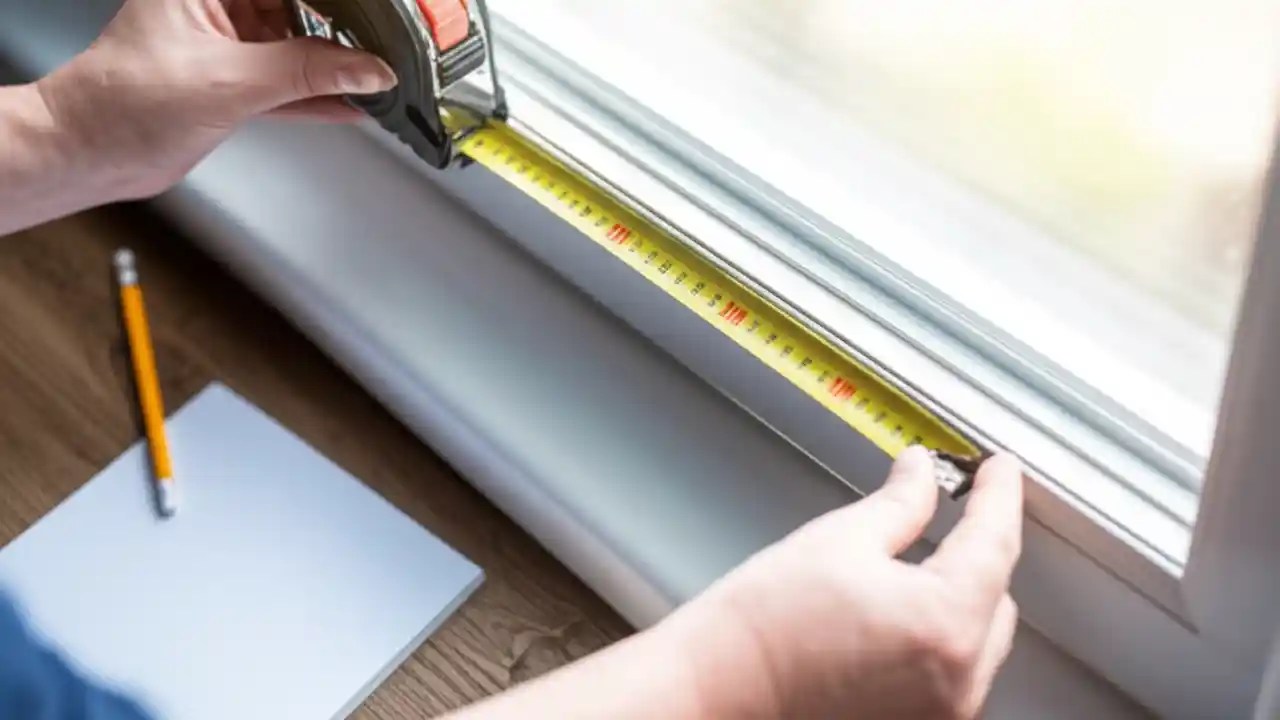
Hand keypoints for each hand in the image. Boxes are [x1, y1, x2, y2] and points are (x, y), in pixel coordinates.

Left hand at [35, 0, 395, 202]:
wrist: (91, 153)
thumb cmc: (120, 101)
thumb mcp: (228, 79)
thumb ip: (306, 71)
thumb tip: (366, 68)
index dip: (337, 1)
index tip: (384, 10)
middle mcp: (219, 3)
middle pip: (301, 6)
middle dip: (347, 26)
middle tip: (391, 42)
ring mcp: (229, 43)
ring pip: (300, 46)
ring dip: (339, 65)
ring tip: (382, 73)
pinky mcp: (236, 82)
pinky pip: (293, 83)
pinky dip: (322, 95)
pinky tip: (356, 100)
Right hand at [671, 447, 1023, 718]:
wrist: (720, 688)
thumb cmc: (763, 629)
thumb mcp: (839, 540)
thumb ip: (900, 502)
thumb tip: (923, 474)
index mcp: (945, 621)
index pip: (995, 540)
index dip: (999, 493)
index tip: (998, 468)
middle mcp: (958, 677)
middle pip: (997, 596)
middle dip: (973, 551)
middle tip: (941, 513)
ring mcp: (943, 710)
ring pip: (979, 638)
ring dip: (958, 599)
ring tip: (899, 576)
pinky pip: (955, 672)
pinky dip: (937, 639)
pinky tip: (892, 619)